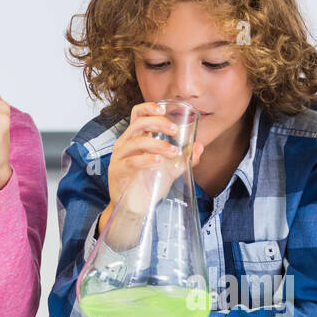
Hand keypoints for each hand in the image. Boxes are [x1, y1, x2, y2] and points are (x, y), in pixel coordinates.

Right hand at [98, 102, 205, 233]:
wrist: (135, 208)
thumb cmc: (148, 185)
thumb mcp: (170, 169)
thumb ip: (184, 158)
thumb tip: (199, 146)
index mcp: (135, 139)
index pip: (137, 114)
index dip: (148, 108)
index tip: (164, 111)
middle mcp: (125, 144)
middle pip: (138, 123)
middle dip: (158, 123)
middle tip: (175, 130)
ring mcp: (119, 157)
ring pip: (138, 142)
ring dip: (158, 144)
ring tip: (173, 152)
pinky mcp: (117, 171)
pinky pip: (132, 161)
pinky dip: (147, 159)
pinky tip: (160, 161)